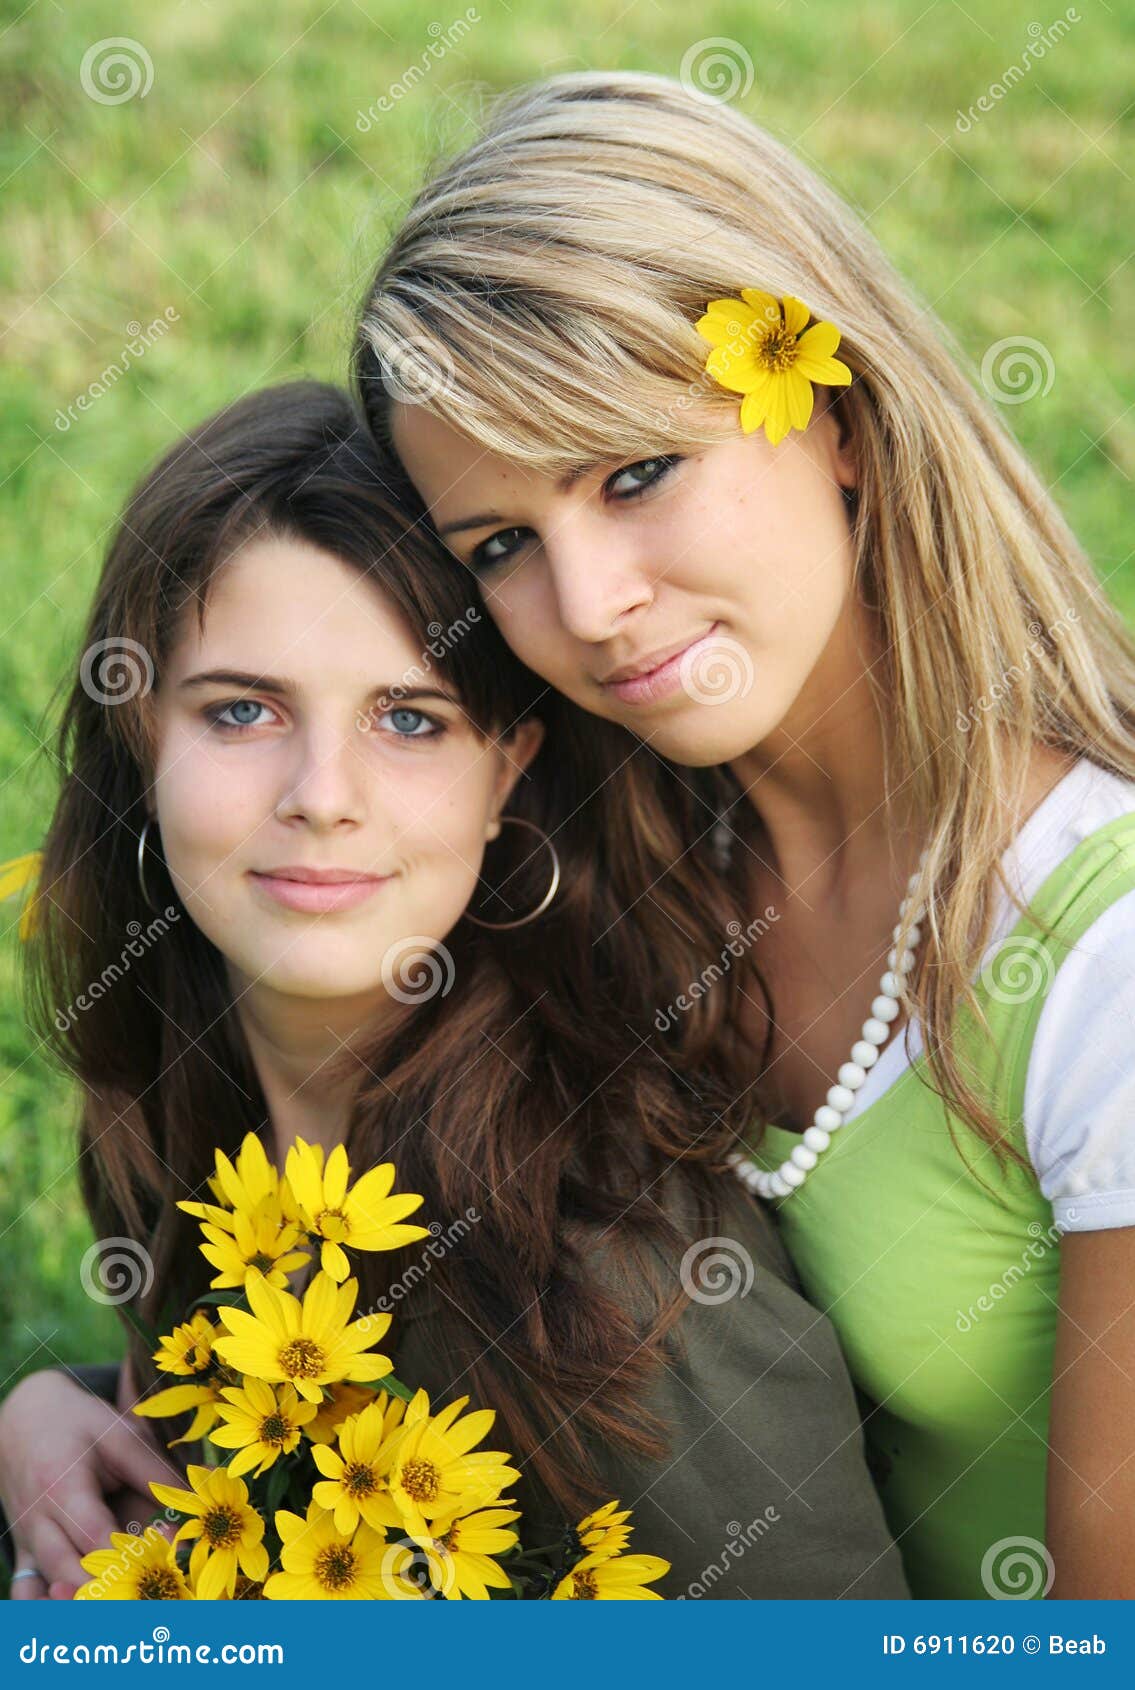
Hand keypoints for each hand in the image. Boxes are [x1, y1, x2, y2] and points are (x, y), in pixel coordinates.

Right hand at [0, 1368, 184, 1599]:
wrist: (23, 1418)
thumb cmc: (79, 1423)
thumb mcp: (119, 1435)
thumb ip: (154, 1472)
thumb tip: (195, 1502)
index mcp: (63, 1486)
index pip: (94, 1533)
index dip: (131, 1550)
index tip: (167, 1557)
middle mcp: (38, 1520)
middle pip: (66, 1570)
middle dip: (105, 1590)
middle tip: (146, 1602)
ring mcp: (26, 1540)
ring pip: (41, 1589)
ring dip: (74, 1606)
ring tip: (112, 1618)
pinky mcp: (23, 1551)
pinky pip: (23, 1591)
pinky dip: (41, 1609)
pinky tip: (71, 1619)